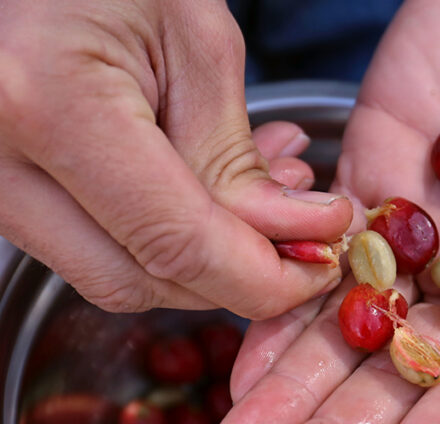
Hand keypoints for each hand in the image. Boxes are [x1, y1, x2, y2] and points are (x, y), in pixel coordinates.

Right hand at [0, 0, 351, 318]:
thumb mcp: (196, 42)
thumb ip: (236, 155)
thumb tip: (292, 238)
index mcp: (50, 104)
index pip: (173, 242)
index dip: (262, 277)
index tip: (322, 267)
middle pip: (139, 279)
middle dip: (237, 276)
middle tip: (305, 242)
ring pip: (116, 273)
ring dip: (205, 259)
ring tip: (268, 201)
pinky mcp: (6, 189)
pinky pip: (95, 245)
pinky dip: (166, 239)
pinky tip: (213, 197)